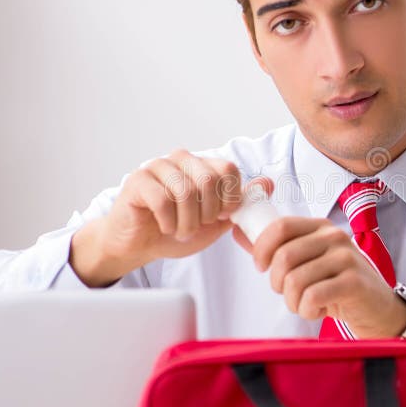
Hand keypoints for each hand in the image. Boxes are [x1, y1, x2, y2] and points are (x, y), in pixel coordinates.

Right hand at [71, 149, 270, 286]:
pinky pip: (162, 200)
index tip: (219, 216)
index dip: (228, 199)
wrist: (139, 245)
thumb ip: (240, 203)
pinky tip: (164, 227)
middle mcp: (181, 160)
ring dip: (186, 222)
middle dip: (207, 213)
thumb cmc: (176, 230)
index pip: (228, 169)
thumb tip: (268, 183)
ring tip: (180, 231)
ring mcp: (158, 167)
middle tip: (197, 226)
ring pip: (185, 191)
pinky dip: (168, 223)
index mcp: (202, 165)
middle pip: (208, 179)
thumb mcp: (216, 221)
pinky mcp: (137, 180)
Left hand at [234, 217, 405, 337]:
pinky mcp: (353, 282)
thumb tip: (238, 231)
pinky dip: (307, 311)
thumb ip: (275, 248)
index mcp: (320, 228)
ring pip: (295, 281)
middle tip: (288, 292)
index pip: (280, 227)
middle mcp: (334, 237)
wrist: (376, 309)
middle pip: (284, 257)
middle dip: (277, 283)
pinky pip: (311, 297)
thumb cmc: (336, 285)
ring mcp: (346, 258)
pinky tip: (318, 310)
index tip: (261, 267)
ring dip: (293, 302)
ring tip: (305, 304)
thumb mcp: (307, 262)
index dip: (262, 248)